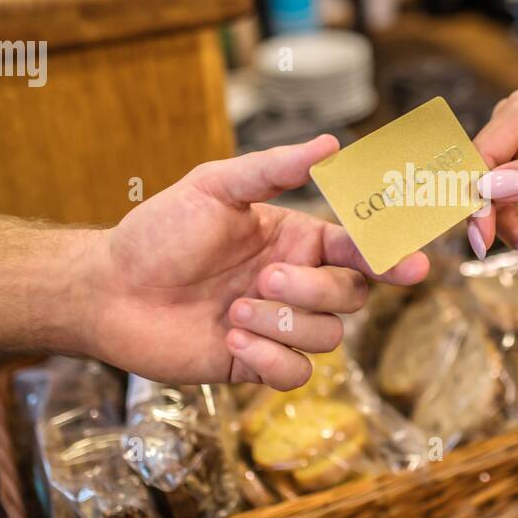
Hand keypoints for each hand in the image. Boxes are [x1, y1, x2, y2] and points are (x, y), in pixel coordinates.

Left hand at [86, 135, 428, 386]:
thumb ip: (275, 168)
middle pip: (352, 295)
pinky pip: (298, 374)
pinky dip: (271, 360)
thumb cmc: (158, 232)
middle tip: (266, 279)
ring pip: (329, 337)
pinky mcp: (256, 365)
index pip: (361, 248)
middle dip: (316, 290)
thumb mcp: (215, 187)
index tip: (408, 263)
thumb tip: (332, 143)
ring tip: (234, 312)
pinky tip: (231, 342)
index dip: (389, 256)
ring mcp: (278, 325)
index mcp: (296, 239)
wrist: (108, 291)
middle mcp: (295, 282)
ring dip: (284, 325)